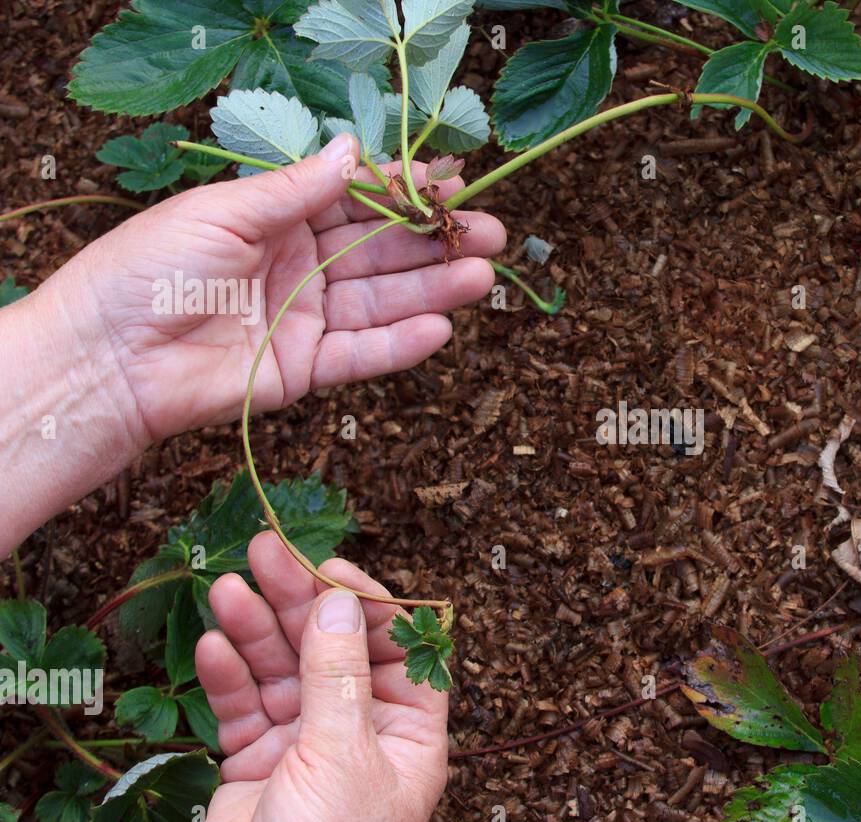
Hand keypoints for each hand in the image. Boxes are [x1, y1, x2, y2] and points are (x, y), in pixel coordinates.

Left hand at [55, 133, 504, 444]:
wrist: (109, 360)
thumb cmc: (148, 270)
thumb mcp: (221, 213)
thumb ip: (294, 190)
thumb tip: (353, 150)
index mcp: (275, 220)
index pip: (354, 201)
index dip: (403, 192)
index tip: (452, 182)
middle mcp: (299, 266)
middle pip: (381, 251)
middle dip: (435, 241)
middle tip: (490, 233)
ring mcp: (305, 319)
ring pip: (381, 301)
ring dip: (432, 290)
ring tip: (481, 278)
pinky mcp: (304, 369)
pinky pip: (361, 355)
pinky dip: (400, 345)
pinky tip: (439, 329)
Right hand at [193, 531, 447, 821]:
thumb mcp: (343, 758)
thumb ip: (337, 677)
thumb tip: (342, 604)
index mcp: (407, 732)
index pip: (395, 648)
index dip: (366, 603)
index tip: (330, 566)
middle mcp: (359, 731)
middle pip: (332, 648)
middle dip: (299, 601)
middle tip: (265, 552)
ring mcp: (307, 745)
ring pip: (282, 670)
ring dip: (255, 628)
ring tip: (227, 589)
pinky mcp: (258, 762)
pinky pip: (243, 706)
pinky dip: (227, 676)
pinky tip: (213, 644)